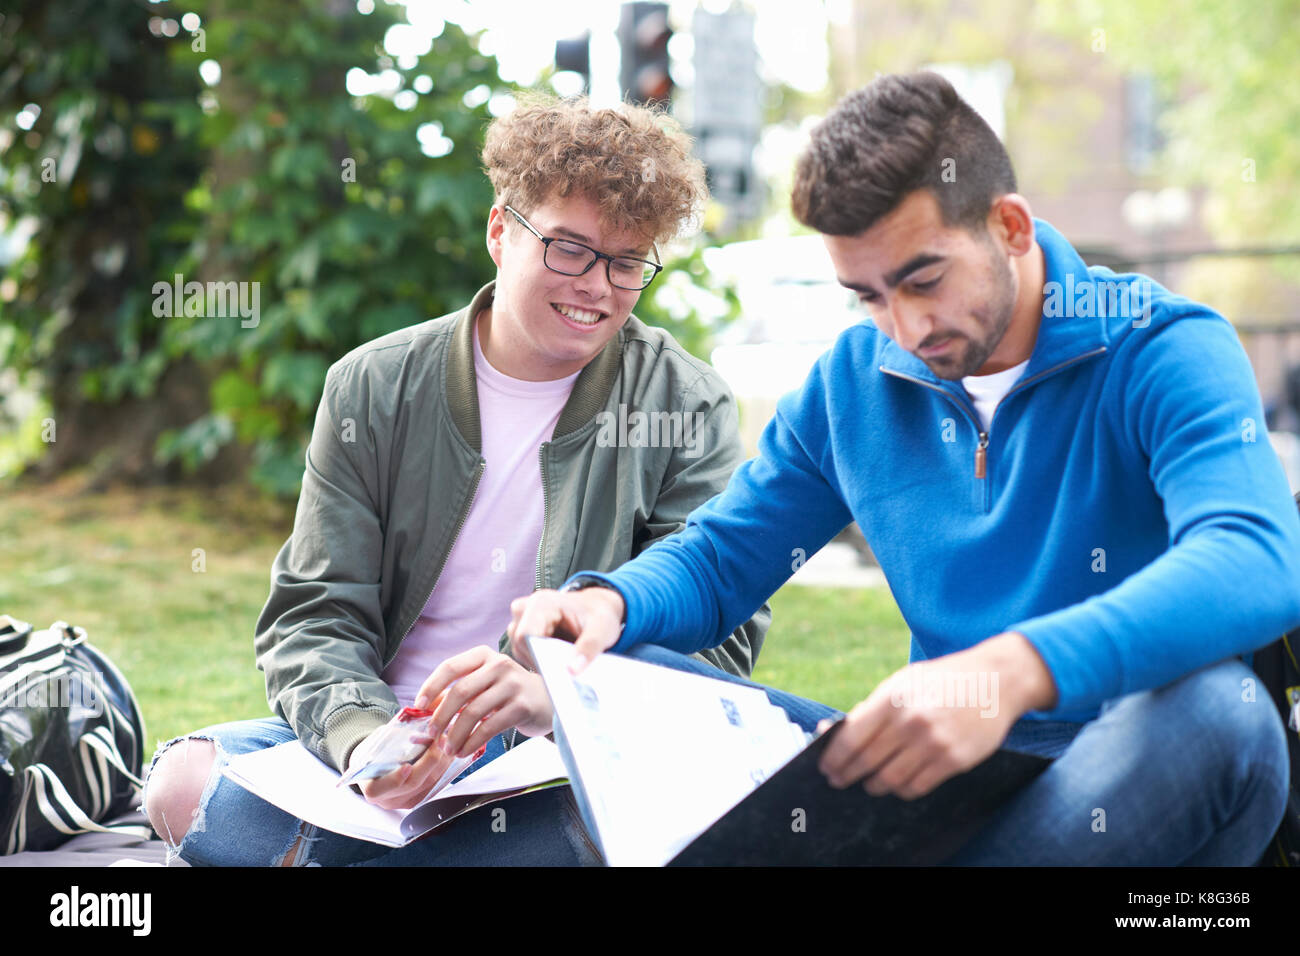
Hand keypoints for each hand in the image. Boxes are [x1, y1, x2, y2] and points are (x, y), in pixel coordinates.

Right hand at [349, 723, 453, 810]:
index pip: (378, 789)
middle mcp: (387, 799)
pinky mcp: (418, 798)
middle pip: (411, 784)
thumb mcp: (376, 743)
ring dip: (441, 763)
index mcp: (370, 786)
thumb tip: (415, 730)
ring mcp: (404, 801)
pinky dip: (443, 768)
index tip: (407, 766)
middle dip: (429, 762)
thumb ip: (391, 740)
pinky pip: (434, 785)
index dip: (394, 779)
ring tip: (446, 742)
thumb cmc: (374, 751)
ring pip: (427, 785)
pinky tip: (447, 753)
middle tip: (439, 740)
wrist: (375, 765)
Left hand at [414, 647, 553, 757]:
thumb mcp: (485, 683)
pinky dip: (472, 742)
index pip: (450, 667)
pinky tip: (465, 751)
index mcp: (484, 656)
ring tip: (448, 749)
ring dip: (456, 734)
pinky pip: (489, 727)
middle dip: (441, 716)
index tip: (419, 705)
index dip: (431, 686)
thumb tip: (427, 708)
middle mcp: (499, 665)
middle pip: (460, 691)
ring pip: (473, 712)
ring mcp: (513, 684)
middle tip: (432, 735)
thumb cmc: (509, 692)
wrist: (548, 701)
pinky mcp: (522, 706)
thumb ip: (460, 690)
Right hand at [507, 586, 625, 673]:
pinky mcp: (521, 631)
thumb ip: (589, 647)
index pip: (525, 635)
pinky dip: (538, 660)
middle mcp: (525, 608)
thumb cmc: (598, 615)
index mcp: (542, 603)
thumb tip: (572, 671)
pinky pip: (523, 652)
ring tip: (563, 662)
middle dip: (540, 660)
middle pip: (520, 645)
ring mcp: (520, 620)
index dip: (537, 656)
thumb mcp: (603, 629)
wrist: (595, 608)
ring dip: (539, 661)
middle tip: (565, 671)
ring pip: (520, 651)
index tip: (557, 672)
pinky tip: (556, 661)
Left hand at [817, 632, 1056, 799]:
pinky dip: (902, 790)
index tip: (826, 767)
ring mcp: (934, 742)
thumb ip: (872, 708)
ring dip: (874, 785)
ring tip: (870, 784)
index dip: (834, 756)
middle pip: (867, 760)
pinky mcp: (954, 760)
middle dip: (847, 775)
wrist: (995, 681)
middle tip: (838, 781)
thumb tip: (833, 732)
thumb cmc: (941, 682)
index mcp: (893, 697)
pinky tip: (898, 784)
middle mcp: (911, 721)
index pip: (852, 736)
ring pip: (890, 779)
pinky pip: (917, 786)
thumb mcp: (903, 682)